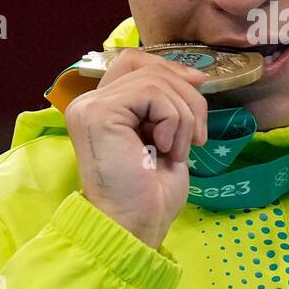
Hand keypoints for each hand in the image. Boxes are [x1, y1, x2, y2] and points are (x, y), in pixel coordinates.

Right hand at [64, 47, 209, 249]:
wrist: (134, 227)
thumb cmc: (150, 195)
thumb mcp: (168, 137)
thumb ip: (170, 105)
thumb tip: (194, 75)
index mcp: (104, 108)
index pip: (135, 61)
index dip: (169, 67)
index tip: (199, 86)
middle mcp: (90, 102)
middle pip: (150, 68)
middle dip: (188, 97)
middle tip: (198, 137)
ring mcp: (91, 106)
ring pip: (155, 79)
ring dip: (184, 116)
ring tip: (178, 151)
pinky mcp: (98, 113)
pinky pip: (152, 94)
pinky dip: (173, 120)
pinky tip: (166, 150)